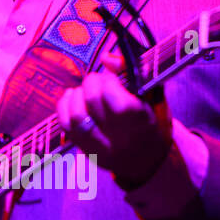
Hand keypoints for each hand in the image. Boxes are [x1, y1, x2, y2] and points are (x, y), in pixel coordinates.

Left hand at [56, 50, 171, 186]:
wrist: (148, 161)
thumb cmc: (153, 122)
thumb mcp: (154, 97)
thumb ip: (134, 73)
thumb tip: (106, 58)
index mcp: (143, 123)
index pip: (118, 102)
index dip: (110, 82)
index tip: (114, 78)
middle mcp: (122, 139)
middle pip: (93, 103)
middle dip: (92, 83)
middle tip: (99, 81)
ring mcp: (102, 148)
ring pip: (77, 117)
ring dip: (77, 95)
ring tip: (86, 91)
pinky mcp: (87, 151)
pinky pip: (66, 127)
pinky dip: (65, 106)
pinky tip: (74, 98)